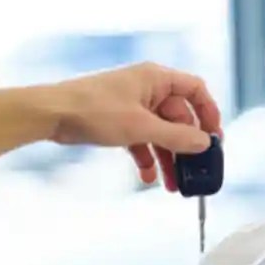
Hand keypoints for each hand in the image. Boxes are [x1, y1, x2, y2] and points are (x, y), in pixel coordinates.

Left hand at [43, 62, 222, 191]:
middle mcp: (147, 89)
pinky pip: (141, 140)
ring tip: (174, 185)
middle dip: (186, 147)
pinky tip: (146, 176)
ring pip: (160, 133)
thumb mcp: (141, 127)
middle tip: (194, 171)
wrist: (51, 114)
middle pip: (179, 118)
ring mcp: (132, 106)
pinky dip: (146, 158)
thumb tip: (203, 144)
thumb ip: (176, 137)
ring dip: (168, 159)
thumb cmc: (93, 110)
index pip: (195, 90)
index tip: (214, 138)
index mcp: (156, 79)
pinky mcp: (118, 121)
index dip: (208, 112)